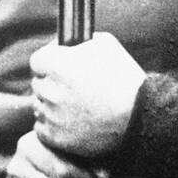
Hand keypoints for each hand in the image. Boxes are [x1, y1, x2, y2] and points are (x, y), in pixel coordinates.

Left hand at [29, 33, 145, 157]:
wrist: (140, 117)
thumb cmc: (125, 78)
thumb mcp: (106, 44)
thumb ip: (79, 40)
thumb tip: (63, 43)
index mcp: (59, 65)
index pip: (37, 61)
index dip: (49, 62)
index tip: (59, 66)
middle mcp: (51, 90)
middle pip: (38, 84)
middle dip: (51, 83)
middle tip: (72, 87)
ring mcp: (52, 116)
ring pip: (40, 106)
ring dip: (51, 104)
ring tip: (76, 106)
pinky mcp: (56, 138)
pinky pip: (42, 127)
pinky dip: (53, 125)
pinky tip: (72, 122)